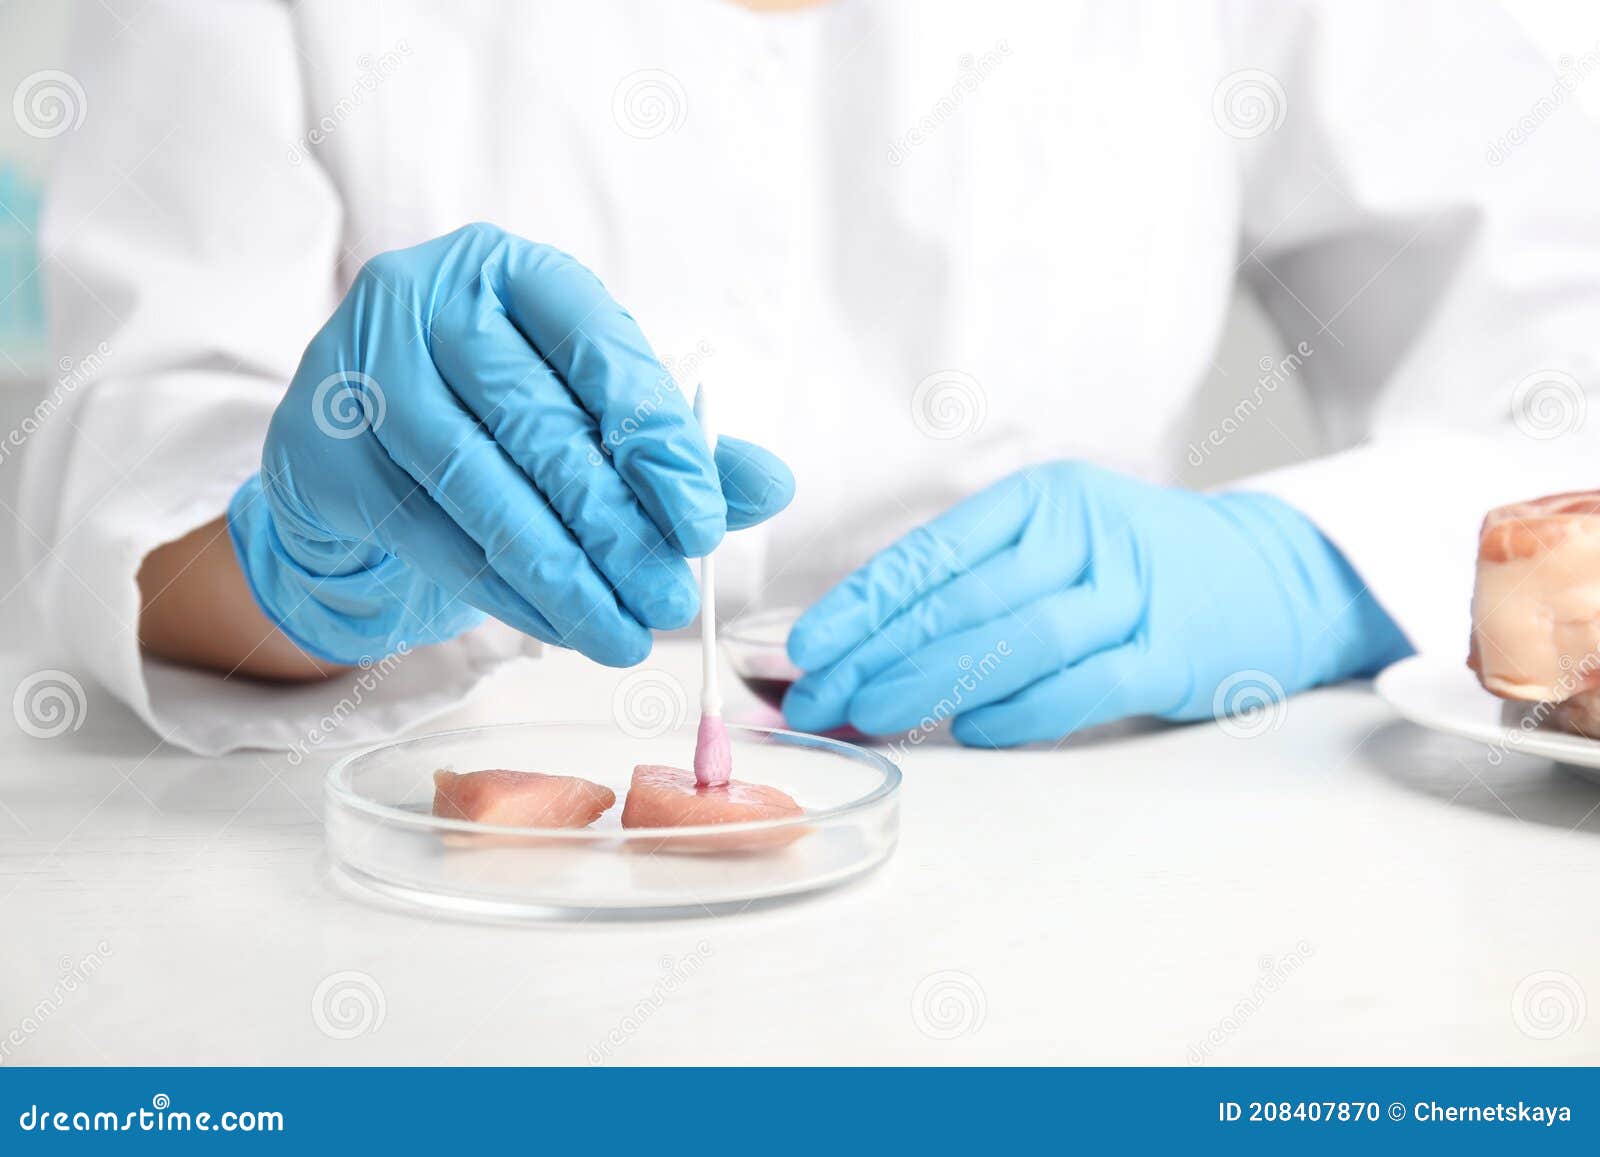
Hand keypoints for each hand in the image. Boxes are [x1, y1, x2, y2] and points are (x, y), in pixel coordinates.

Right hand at [228, 223, 792, 666]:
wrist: (359, 427)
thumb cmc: (498, 405)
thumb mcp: (587, 403)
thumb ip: (675, 442)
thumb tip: (769, 486)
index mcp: (511, 270)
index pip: (596, 350)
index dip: (655, 443)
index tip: (702, 526)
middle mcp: (426, 302)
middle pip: (537, 428)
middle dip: (615, 528)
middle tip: (670, 599)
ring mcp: (363, 374)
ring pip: (481, 493)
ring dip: (563, 577)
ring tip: (625, 635)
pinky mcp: (328, 454)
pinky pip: (433, 539)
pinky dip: (506, 592)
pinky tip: (561, 626)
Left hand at [782, 462, 1408, 746]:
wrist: (1273, 575)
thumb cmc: (1136, 567)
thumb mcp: (1056, 543)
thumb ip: (973, 586)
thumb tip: (861, 650)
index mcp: (1044, 499)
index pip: (933, 553)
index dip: (861, 605)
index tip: (804, 648)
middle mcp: (1087, 534)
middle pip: (962, 600)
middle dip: (876, 654)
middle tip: (818, 698)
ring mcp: (1135, 593)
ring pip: (1013, 640)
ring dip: (930, 684)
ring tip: (869, 716)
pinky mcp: (1173, 653)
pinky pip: (1082, 686)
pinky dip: (1021, 712)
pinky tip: (970, 732)